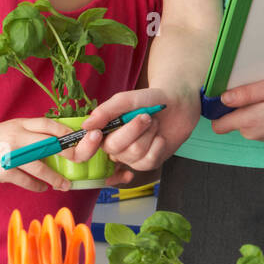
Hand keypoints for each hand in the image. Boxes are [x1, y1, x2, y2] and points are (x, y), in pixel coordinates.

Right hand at [0, 118, 95, 193]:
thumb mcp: (10, 128)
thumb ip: (28, 132)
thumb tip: (52, 142)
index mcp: (19, 124)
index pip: (47, 124)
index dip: (64, 131)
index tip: (77, 139)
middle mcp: (17, 137)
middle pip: (48, 144)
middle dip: (66, 153)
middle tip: (77, 160)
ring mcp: (10, 155)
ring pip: (40, 167)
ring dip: (55, 177)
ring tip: (64, 184)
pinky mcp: (3, 170)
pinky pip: (25, 180)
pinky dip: (37, 186)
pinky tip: (42, 188)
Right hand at [81, 88, 198, 172]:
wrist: (177, 103)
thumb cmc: (149, 100)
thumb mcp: (126, 100)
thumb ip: (106, 111)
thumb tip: (86, 126)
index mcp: (104, 131)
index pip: (87, 146)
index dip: (87, 145)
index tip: (95, 134)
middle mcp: (114, 147)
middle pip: (114, 147)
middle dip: (133, 129)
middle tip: (146, 116)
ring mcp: (131, 157)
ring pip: (134, 152)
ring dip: (149, 133)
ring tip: (153, 123)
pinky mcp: (147, 163)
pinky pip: (148, 161)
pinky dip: (158, 145)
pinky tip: (160, 137)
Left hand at [212, 77, 263, 144]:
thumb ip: (243, 93)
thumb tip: (222, 99)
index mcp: (249, 122)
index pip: (218, 125)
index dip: (218, 112)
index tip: (225, 99)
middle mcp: (254, 135)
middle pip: (235, 123)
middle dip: (241, 109)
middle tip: (258, 93)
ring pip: (251, 125)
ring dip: (256, 113)